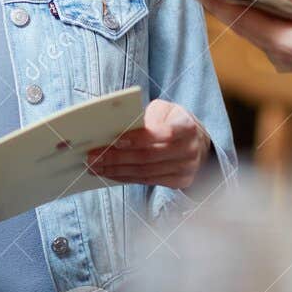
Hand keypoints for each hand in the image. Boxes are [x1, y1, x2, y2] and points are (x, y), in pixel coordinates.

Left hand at [86, 99, 207, 188]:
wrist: (198, 141)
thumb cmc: (173, 120)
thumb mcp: (164, 109)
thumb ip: (146, 117)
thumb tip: (117, 127)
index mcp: (187, 127)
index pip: (163, 134)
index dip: (139, 138)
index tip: (115, 139)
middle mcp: (189, 150)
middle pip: (148, 157)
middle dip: (117, 157)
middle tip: (93, 156)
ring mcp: (186, 169)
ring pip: (145, 173)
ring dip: (116, 171)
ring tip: (95, 166)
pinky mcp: (179, 182)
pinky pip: (147, 181)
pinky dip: (126, 178)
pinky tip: (109, 174)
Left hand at [192, 0, 291, 103]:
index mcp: (281, 41)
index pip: (238, 18)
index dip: (214, 2)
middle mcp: (276, 52)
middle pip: (238, 24)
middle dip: (218, 4)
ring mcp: (282, 56)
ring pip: (250, 30)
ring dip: (234, 11)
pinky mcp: (291, 56)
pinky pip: (264, 34)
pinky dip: (253, 18)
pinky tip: (252, 7)